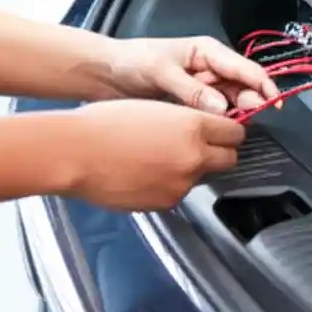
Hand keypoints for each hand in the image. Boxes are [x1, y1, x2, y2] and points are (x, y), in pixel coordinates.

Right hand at [66, 100, 244, 209]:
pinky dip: (169, 184)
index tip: (222, 131)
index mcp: (193, 126)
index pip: (235, 133)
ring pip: (202, 176)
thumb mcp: (155, 108)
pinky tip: (146, 173)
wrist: (76, 153)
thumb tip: (205, 128)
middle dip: (219, 152)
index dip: (228, 131)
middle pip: (230, 158)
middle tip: (198, 146)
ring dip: (190, 169)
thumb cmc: (106, 124)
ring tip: (158, 158)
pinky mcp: (166, 203)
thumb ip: (186, 120)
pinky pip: (179, 191)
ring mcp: (181, 184)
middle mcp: (194, 157)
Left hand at [107, 36, 280, 114]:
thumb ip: (191, 90)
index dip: (262, 85)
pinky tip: (214, 133)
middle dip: (248, 104)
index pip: (245, 68)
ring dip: (232, 116)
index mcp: (207, 52)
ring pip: (229, 104)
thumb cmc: (132, 61)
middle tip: (245, 122)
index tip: (273, 103)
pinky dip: (216, 123)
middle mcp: (210, 69)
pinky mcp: (191, 105)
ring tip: (228, 129)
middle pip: (241, 88)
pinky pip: (212, 115)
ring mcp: (201, 88)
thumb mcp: (161, 71)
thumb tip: (221, 107)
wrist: (104, 74)